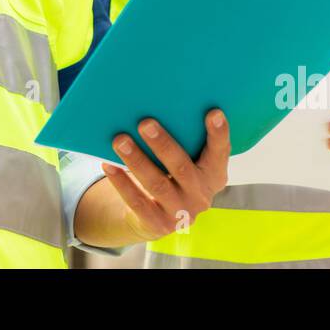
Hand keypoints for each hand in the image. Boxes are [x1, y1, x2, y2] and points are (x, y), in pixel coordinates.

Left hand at [101, 109, 229, 242]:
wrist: (160, 218)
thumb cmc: (174, 177)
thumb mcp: (189, 163)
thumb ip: (186, 142)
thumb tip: (160, 105)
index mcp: (213, 175)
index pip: (220, 153)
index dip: (219, 134)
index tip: (214, 113)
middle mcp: (200, 195)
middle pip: (181, 166)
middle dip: (162, 144)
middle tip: (145, 123)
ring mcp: (180, 212)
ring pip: (157, 184)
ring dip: (137, 160)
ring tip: (120, 140)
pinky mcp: (158, 224)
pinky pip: (137, 201)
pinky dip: (121, 182)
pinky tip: (109, 165)